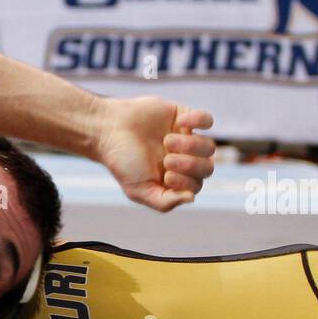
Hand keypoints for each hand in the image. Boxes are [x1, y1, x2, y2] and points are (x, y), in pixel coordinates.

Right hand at [95, 97, 215, 211]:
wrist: (109, 130)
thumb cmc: (122, 162)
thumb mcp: (138, 190)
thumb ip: (163, 201)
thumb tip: (191, 198)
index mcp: (175, 180)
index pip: (196, 185)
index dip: (186, 181)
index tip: (166, 175)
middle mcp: (184, 160)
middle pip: (206, 167)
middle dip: (190, 165)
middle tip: (167, 160)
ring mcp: (186, 139)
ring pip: (208, 147)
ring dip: (191, 145)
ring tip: (167, 141)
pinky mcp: (185, 117)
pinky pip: (206, 120)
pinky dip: (199, 121)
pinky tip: (179, 123)